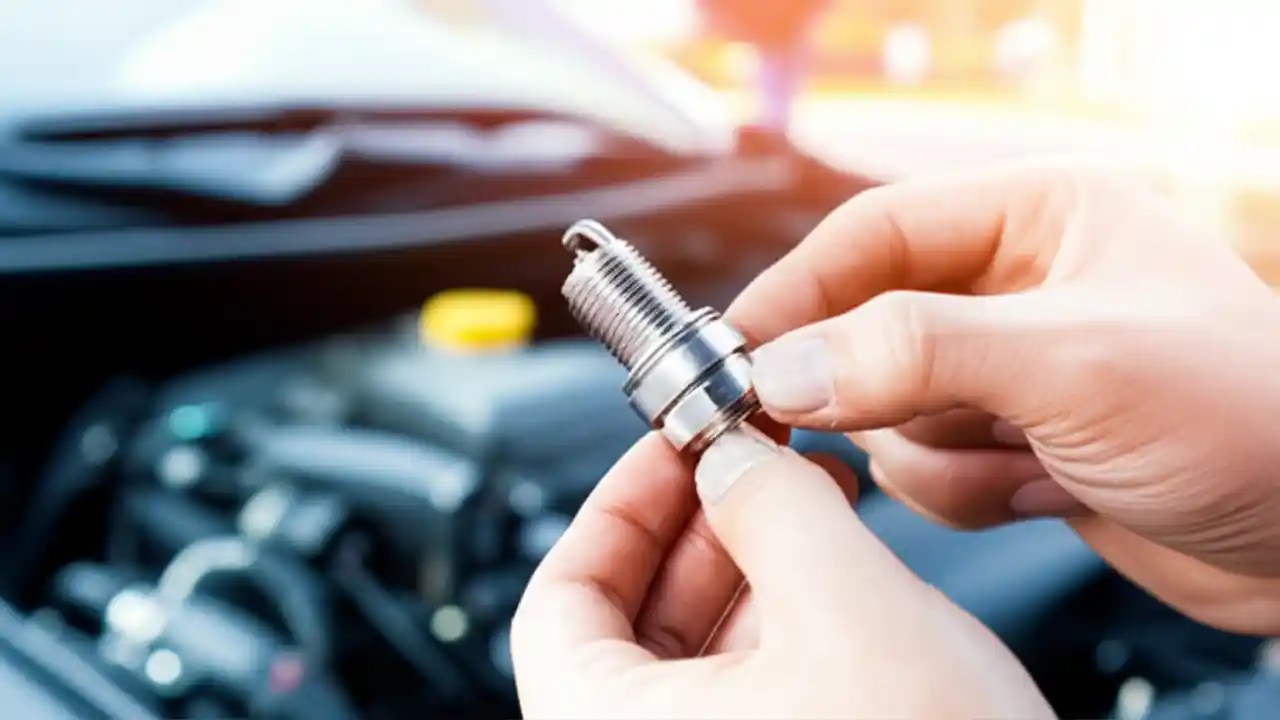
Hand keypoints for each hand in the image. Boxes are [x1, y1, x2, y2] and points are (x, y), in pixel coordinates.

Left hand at [511, 431, 1049, 717]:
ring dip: (749, 567)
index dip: (622, 501)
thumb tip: (736, 455)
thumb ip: (777, 510)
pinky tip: (833, 578)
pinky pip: (748, 698)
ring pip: (697, 660)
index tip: (674, 447)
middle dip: (701, 522)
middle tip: (752, 458)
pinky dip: (781, 628)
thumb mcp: (853, 616)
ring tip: (806, 501)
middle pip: (631, 621)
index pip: (561, 596)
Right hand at [729, 164, 1279, 632]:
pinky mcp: (1012, 441)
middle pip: (864, 328)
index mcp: (1036, 216)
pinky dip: (966, 493)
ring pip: (887, 410)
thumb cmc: (1247, 418)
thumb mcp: (1074, 364)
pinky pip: (924, 467)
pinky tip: (1046, 494)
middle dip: (883, 394)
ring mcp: (1008, 369)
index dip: (797, 290)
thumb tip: (782, 368)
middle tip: (878, 430)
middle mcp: (1012, 286)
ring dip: (938, 458)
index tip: (733, 354)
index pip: (873, 233)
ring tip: (1026, 466)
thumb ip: (916, 352)